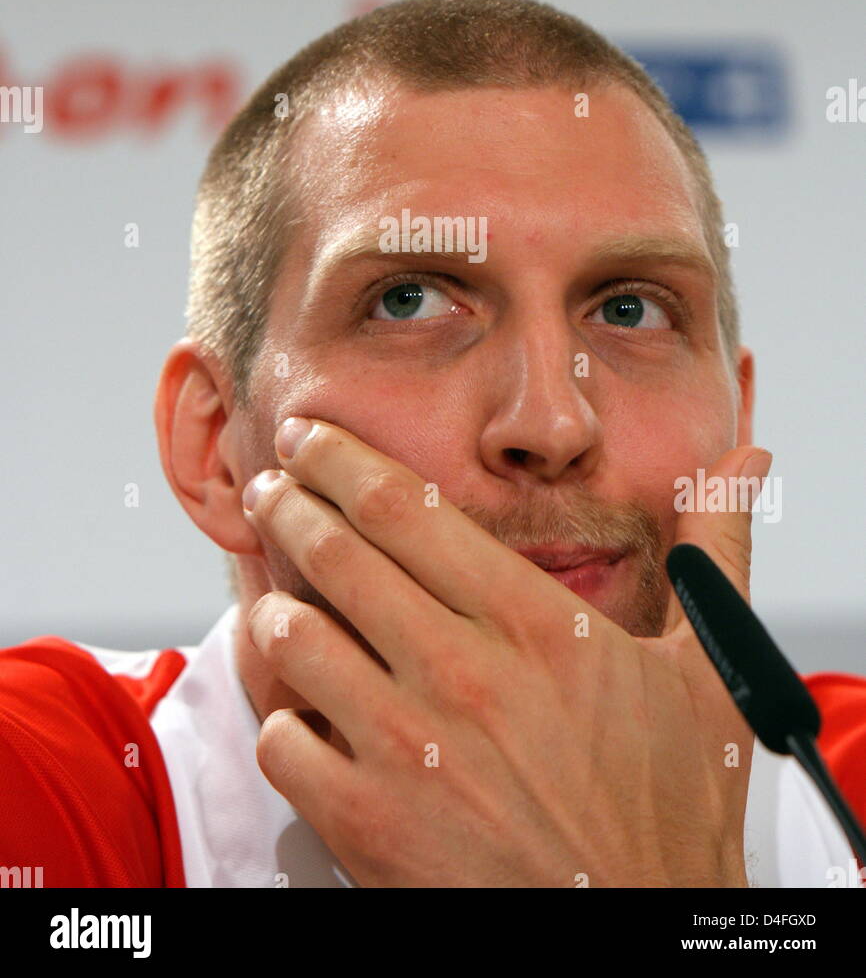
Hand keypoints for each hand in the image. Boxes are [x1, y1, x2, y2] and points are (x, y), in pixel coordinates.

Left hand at [242, 421, 770, 887]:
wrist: (638, 934)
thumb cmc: (670, 810)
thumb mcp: (707, 674)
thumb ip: (714, 554)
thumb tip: (746, 465)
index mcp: (532, 624)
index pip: (405, 507)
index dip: (340, 457)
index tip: (310, 435)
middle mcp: (460, 672)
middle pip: (334, 552)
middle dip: (286, 505)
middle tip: (268, 488)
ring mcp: (407, 751)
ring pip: (292, 638)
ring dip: (276, 608)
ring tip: (282, 600)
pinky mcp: (367, 826)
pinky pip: (282, 740)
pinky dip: (285, 720)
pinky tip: (310, 716)